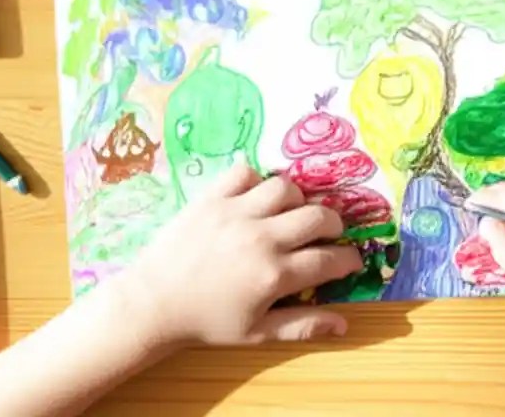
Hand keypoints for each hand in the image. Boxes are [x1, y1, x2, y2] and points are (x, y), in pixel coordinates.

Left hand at [124, 159, 362, 345]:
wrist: (154, 302)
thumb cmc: (207, 321)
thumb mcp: (257, 333)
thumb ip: (303, 325)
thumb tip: (344, 325)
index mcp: (275, 275)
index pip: (329, 259)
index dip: (348, 259)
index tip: (351, 261)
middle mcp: (261, 238)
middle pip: (318, 216)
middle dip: (333, 225)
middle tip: (327, 234)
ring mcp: (236, 212)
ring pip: (286, 187)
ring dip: (297, 200)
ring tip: (291, 213)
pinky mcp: (212, 197)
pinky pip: (246, 173)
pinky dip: (256, 181)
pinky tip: (255, 198)